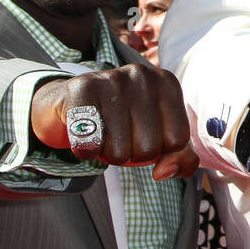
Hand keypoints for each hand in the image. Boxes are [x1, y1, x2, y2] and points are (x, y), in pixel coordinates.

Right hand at [30, 64, 198, 180]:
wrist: (70, 102)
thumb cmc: (124, 123)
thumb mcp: (159, 138)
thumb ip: (180, 160)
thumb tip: (163, 172)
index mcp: (167, 84)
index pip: (177, 141)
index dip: (159, 149)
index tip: (144, 134)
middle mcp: (143, 76)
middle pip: (148, 148)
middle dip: (132, 154)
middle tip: (120, 136)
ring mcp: (112, 79)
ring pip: (119, 151)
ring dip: (107, 154)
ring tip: (102, 134)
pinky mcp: (82, 89)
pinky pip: (90, 144)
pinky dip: (85, 151)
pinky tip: (84, 134)